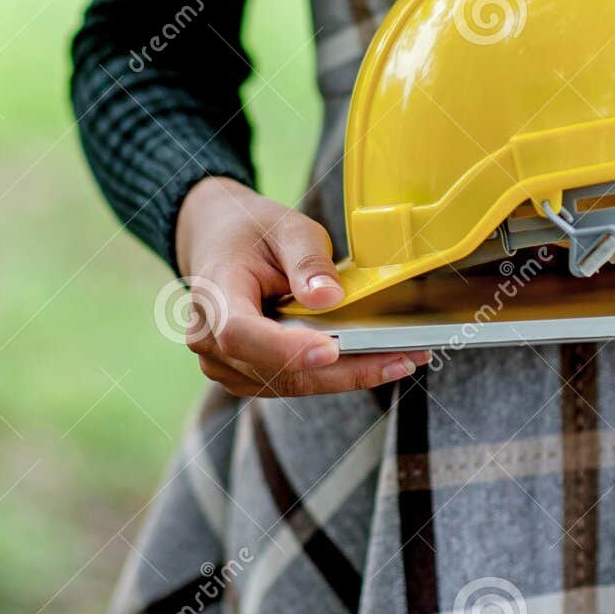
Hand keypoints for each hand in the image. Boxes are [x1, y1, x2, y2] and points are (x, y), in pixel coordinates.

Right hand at [173, 176, 429, 396]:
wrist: (218, 242)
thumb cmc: (251, 232)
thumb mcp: (286, 229)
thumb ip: (307, 262)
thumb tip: (330, 298)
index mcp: (215, 297)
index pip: (242, 333)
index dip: (285, 348)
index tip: (331, 349)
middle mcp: (211, 343)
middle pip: (278, 370)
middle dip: (345, 370)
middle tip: (403, 357)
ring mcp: (226, 366)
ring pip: (291, 384)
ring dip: (348, 377)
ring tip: (403, 359)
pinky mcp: (248, 376)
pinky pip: (294, 383)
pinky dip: (335, 376)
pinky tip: (376, 361)